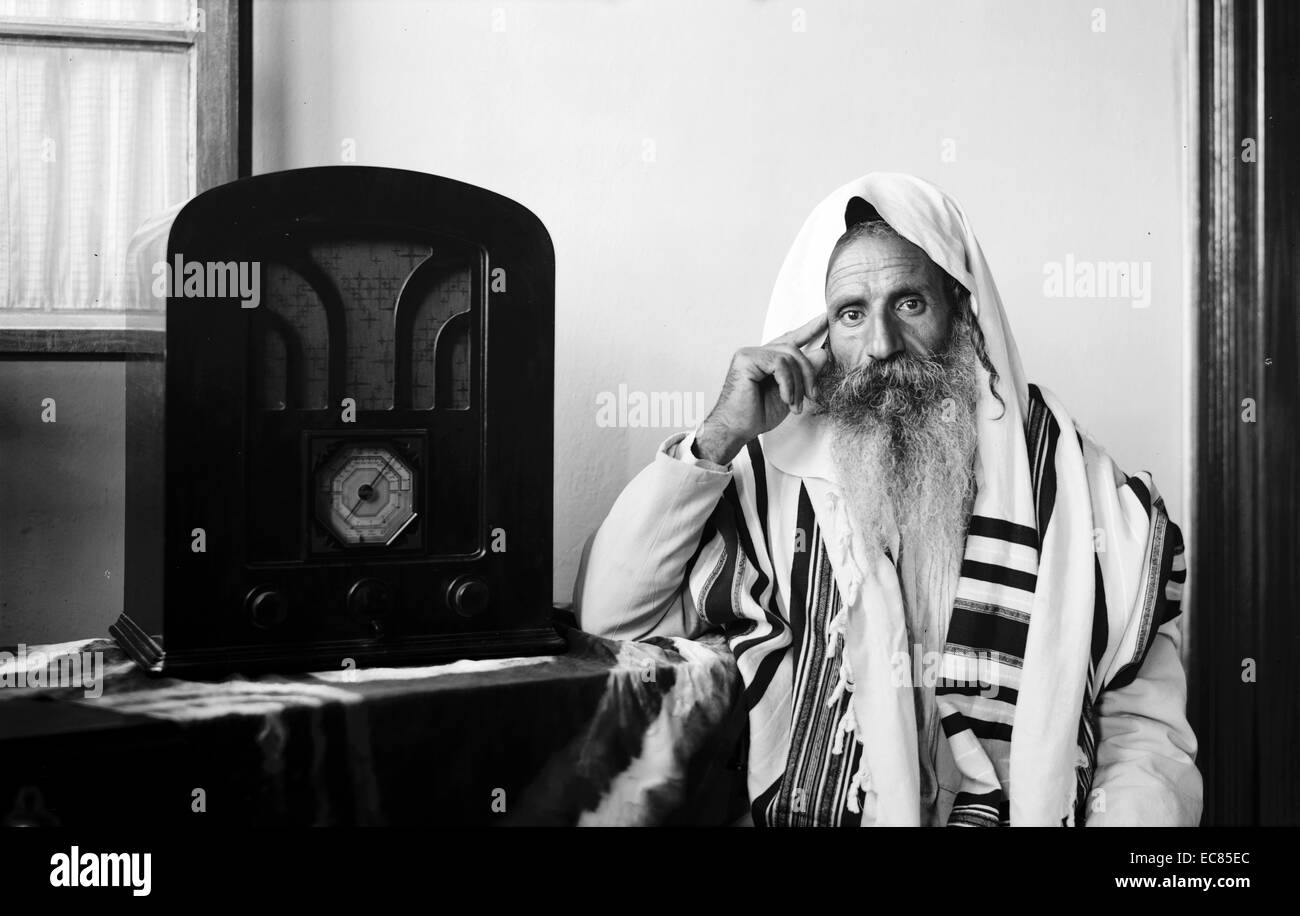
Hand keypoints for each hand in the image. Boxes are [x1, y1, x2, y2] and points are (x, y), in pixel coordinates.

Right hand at [693, 314, 829, 465]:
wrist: (736, 429)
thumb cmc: (757, 415)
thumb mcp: (790, 393)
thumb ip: (803, 374)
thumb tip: (821, 353)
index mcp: (765, 360)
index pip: (789, 340)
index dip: (807, 330)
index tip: (823, 320)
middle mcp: (756, 353)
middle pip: (793, 349)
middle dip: (808, 373)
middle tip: (812, 395)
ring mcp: (749, 354)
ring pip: (788, 356)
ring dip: (798, 384)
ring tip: (795, 405)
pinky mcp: (745, 359)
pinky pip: (779, 364)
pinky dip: (787, 384)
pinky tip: (785, 399)